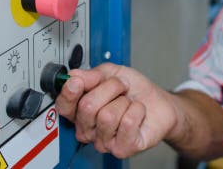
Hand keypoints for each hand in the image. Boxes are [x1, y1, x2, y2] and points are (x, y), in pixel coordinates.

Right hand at [55, 63, 179, 157]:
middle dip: (110, 88)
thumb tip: (73, 75)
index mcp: (81, 110)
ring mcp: (104, 141)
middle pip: (87, 107)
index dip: (69, 92)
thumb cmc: (134, 91)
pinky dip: (137, 111)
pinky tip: (137, 113)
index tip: (77, 81)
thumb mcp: (113, 73)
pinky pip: (127, 123)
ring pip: (107, 116)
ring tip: (129, 102)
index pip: (63, 106)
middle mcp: (88, 129)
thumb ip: (92, 74)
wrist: (159, 103)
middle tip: (121, 88)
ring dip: (124, 101)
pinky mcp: (122, 149)